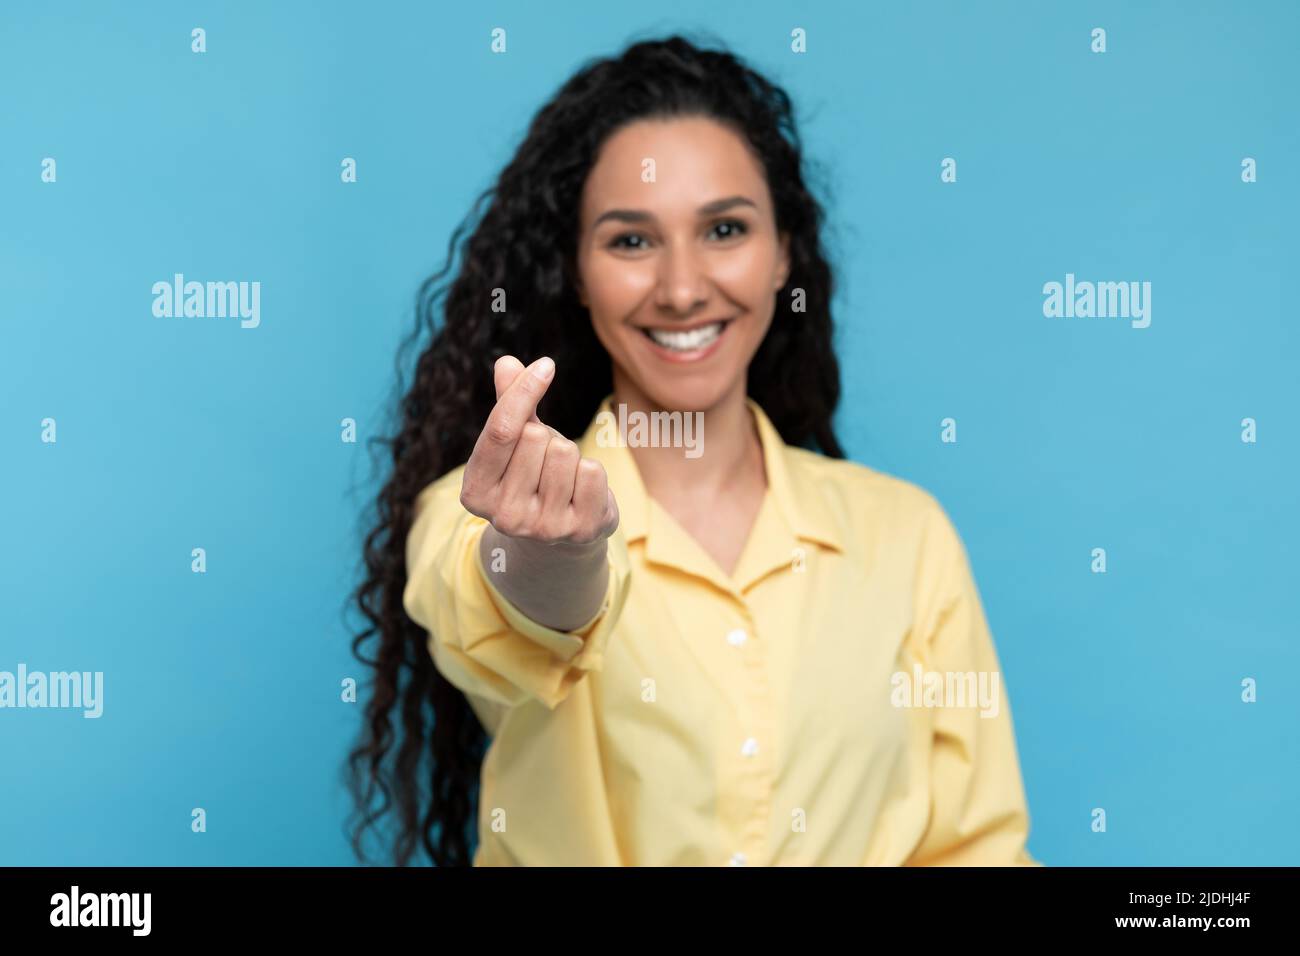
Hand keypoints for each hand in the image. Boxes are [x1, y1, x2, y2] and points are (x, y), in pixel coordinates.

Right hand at [459, 355, 618, 546]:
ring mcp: (542, 528)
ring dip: (570, 455)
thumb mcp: (516, 442)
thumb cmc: (533, 477)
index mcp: (476, 492)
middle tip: (544, 463)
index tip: (545, 365)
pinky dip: (592, 473)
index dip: (523, 392)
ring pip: (566, 452)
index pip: (501, 430)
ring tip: (562, 478)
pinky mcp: (579, 531)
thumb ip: (509, 404)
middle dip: (547, 438)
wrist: (560, 539)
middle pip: (536, 437)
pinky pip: (592, 471)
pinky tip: (581, 492)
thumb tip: (506, 362)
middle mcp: (504, 516)